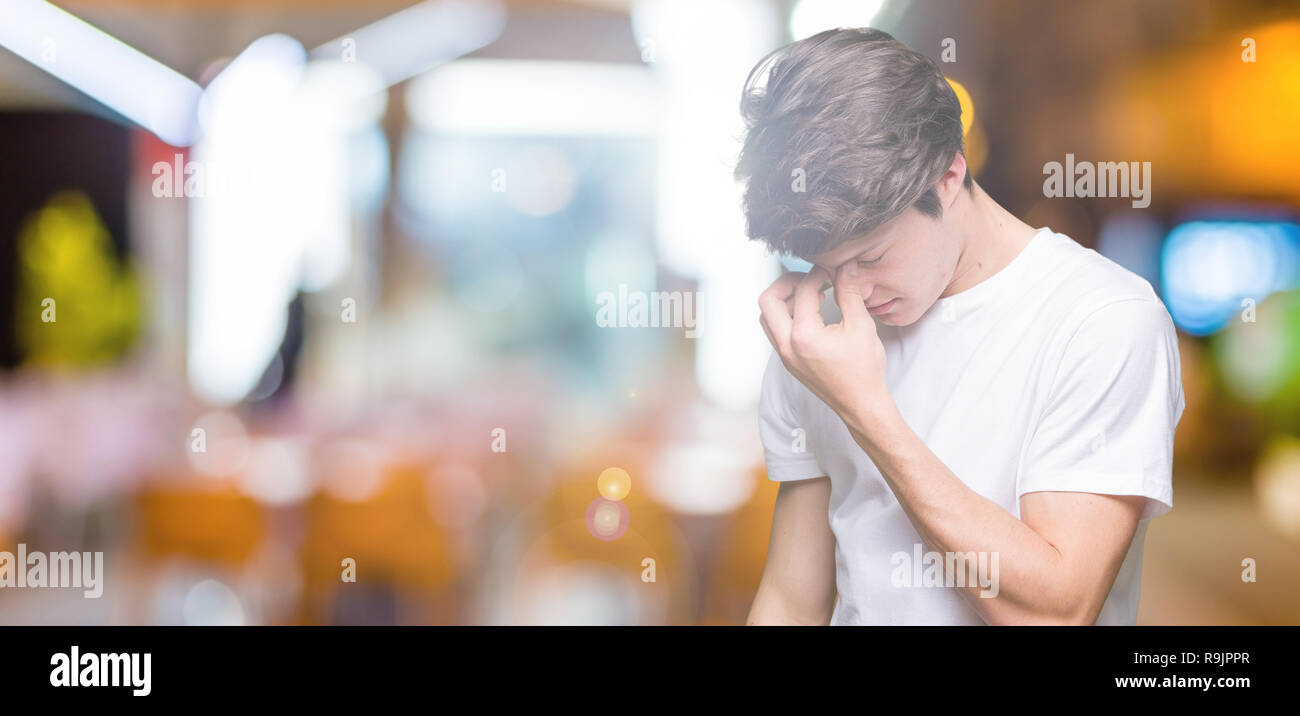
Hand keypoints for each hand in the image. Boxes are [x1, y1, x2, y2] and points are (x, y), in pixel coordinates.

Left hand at [758, 261, 889, 420]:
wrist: (861, 405)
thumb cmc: (864, 370)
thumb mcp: (861, 326)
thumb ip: (849, 292)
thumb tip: (845, 266)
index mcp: (804, 335)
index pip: (803, 291)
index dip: (817, 274)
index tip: (830, 270)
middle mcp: (787, 345)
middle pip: (768, 300)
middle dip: (787, 283)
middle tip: (809, 279)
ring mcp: (784, 355)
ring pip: (767, 317)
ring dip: (784, 300)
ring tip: (811, 296)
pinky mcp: (788, 361)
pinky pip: (775, 331)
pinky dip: (786, 316)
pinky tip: (811, 314)